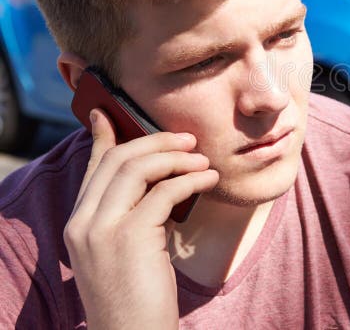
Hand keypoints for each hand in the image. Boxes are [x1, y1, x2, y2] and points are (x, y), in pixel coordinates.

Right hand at [63, 108, 218, 328]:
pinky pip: (164, 191)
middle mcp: (84, 223)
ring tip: (203, 159)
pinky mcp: (130, 237)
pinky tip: (208, 179)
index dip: (103, 137)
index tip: (110, 113)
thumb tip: (160, 183)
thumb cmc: (139, 298)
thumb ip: (132, 217)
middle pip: (117, 160)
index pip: (92, 169)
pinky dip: (191, 179)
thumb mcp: (128, 252)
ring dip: (176, 157)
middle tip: (187, 139)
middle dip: (155, 141)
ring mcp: (102, 230)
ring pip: (138, 168)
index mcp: (79, 225)